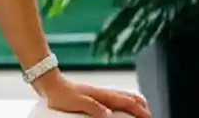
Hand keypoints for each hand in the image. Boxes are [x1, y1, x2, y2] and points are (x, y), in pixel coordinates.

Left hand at [32, 70, 150, 117]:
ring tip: (139, 112)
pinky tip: (118, 109)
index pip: (127, 102)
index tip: (149, 117)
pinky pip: (114, 99)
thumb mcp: (77, 102)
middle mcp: (104, 93)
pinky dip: (123, 103)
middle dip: (141, 105)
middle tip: (149, 115)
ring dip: (133, 103)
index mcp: (103, 95)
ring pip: (123, 96)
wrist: (49, 83)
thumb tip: (109, 115)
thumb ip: (93, 107)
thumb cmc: (61, 94)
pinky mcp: (94, 95)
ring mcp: (99, 93)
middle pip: (129, 97)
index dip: (140, 111)